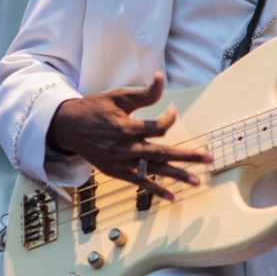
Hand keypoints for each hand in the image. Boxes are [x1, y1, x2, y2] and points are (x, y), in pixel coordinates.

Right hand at [48, 72, 211, 201]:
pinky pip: (140, 182)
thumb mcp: (118, 97)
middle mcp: (126, 148)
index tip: (172, 110)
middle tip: (209, 158)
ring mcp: (121, 163)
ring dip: (177, 176)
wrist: (67, 127)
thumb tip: (161, 78)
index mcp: (127, 127)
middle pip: (163, 152)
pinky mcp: (116, 172)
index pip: (159, 127)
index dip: (170, 118)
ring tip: (198, 181)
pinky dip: (156, 190)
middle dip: (188, 156)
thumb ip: (143, 93)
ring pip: (154, 170)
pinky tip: (173, 197)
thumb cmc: (94, 108)